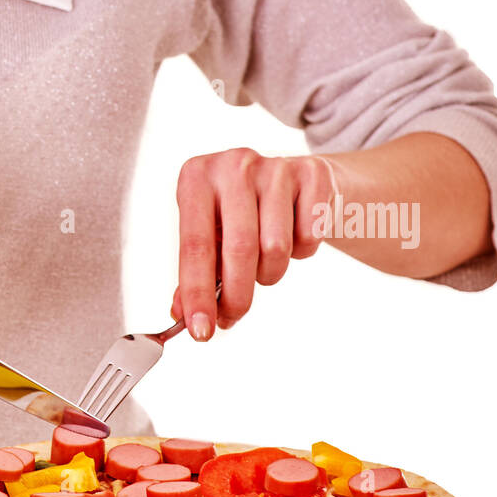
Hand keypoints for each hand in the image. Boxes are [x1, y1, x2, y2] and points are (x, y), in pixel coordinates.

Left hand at [171, 148, 332, 339]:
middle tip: (233, 316)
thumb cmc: (244, 212)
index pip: (194, 247)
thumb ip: (194, 274)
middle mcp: (233, 166)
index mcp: (196, 178)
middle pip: (238, 250)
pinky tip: (294, 234)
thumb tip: (183, 314)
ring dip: (270, 272)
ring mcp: (275, 167)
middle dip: (237, 296)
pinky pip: (309, 237)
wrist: (297, 180)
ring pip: (276, 249)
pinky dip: (301, 252)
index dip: (198, 294)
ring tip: (264, 262)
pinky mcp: (313, 174)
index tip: (201, 330)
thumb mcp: (211, 234)